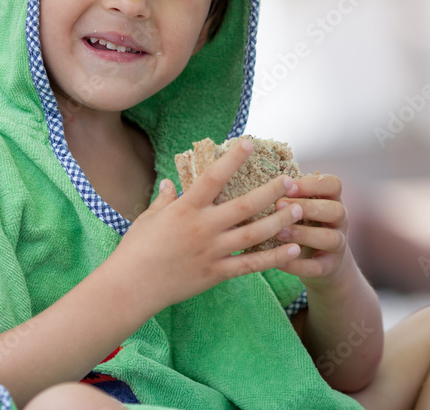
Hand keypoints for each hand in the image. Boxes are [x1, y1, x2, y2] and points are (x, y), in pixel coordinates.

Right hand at [107, 139, 304, 313]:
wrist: (130, 287)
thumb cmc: (135, 250)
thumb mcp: (148, 218)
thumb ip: (164, 200)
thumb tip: (169, 183)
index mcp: (186, 209)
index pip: (213, 177)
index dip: (232, 159)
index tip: (249, 143)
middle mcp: (203, 228)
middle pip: (244, 206)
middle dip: (270, 192)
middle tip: (290, 181)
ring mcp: (211, 252)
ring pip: (253, 235)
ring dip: (279, 222)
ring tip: (299, 211)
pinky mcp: (215, 273)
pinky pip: (250, 265)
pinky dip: (273, 258)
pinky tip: (292, 250)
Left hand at [272, 174, 353, 289]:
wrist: (322, 265)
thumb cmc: (304, 227)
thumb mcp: (302, 209)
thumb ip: (290, 196)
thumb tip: (259, 183)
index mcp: (332, 201)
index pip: (333, 185)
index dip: (312, 184)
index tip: (288, 186)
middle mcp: (340, 222)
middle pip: (335, 210)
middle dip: (307, 207)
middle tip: (279, 206)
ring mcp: (339, 246)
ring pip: (331, 238)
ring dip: (304, 234)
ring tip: (279, 232)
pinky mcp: (330, 268)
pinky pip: (317, 267)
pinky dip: (297, 265)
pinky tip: (277, 261)